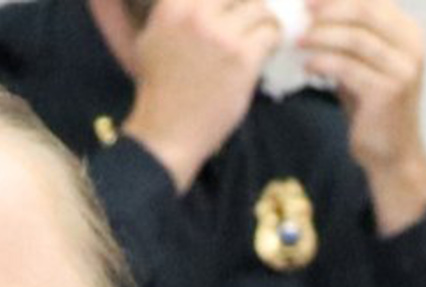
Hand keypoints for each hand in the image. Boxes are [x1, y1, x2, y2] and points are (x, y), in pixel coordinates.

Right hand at [123, 0, 284, 189]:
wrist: (166, 135)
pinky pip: (272, 32)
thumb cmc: (158, 90)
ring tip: (256, 37)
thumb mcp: (153, 39)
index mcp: (173, 7)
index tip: (231, 7)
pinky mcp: (243, 56)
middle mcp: (197, 14)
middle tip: (245, 21)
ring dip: (262, 22)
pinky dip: (272, 40)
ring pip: (260, 7)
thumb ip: (176, 9)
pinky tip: (263, 52)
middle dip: (245, 5)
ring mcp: (222, 35)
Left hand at [299, 0, 425, 231]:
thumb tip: (317, 18)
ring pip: (357, 39)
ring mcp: (403, 68)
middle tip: (301, 11)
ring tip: (297, 39)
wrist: (391, 153)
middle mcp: (412, 45)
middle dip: (330, 9)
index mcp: (409, 33)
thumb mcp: (364, 68)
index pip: (374, 2)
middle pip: (366, 13)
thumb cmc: (372, 110)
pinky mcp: (388, 91)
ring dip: (322, 36)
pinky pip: (349, 68)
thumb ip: (350, 44)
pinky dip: (325, 62)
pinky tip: (307, 64)